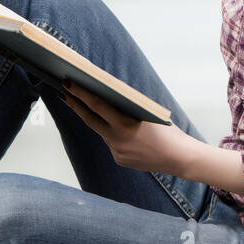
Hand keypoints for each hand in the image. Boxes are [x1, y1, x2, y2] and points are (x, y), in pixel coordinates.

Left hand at [60, 81, 196, 174]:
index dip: (81, 94)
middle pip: (90, 119)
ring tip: (87, 106)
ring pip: (103, 132)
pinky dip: (114, 135)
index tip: (68, 83)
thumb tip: (108, 99)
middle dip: (75, 105)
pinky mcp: (119, 160)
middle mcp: (117, 140)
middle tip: (63, 92)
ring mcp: (117, 152)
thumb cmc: (167, 131)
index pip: (97, 106)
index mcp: (125, 125)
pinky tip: (122, 132)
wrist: (180, 158)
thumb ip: (126, 109)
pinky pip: (113, 143)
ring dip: (97, 120)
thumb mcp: (147, 114)